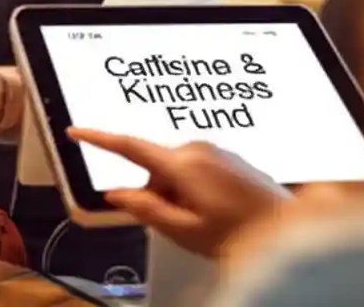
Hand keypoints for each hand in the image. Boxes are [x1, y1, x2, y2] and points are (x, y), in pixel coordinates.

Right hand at [68, 129, 289, 257]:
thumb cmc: (239, 234)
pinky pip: (197, 170)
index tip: (75, 130)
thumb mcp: (183, 230)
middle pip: (155, 168)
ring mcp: (216, 151)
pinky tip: (217, 211)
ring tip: (205, 222)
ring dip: (178, 193)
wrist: (288, 230)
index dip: (98, 139)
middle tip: (180, 224)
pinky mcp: (228, 157)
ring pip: (176, 171)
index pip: (129, 147)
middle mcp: (199, 149)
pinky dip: (196, 189)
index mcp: (183, 164)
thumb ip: (145, 208)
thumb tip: (117, 194)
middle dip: (157, 193)